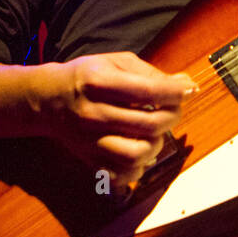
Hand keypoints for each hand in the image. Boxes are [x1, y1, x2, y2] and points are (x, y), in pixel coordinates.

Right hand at [32, 51, 197, 186]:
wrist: (48, 99)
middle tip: (173, 109)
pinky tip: (139, 148)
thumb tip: (185, 83)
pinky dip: (139, 166)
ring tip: (154, 131)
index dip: (175, 92)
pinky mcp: (89, 159)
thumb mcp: (115, 62)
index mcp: (99, 83)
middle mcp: (93, 113)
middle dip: (172, 116)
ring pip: (137, 155)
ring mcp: (89, 141)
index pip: (147, 91)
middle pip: (148, 124)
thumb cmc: (87, 77)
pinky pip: (123, 174)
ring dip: (156, 144)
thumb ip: (151, 73)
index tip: (189, 90)